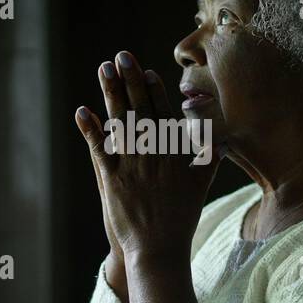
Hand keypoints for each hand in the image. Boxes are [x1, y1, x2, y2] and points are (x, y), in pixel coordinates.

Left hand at [74, 51, 221, 267]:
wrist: (160, 247)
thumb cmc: (182, 217)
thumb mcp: (202, 184)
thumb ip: (209, 158)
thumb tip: (220, 141)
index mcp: (174, 151)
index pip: (163, 113)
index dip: (153, 89)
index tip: (146, 70)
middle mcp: (154, 152)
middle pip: (140, 107)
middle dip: (130, 79)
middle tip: (122, 55)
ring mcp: (132, 163)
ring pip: (119, 120)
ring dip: (110, 93)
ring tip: (104, 69)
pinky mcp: (112, 178)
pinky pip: (99, 147)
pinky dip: (90, 129)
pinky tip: (82, 111)